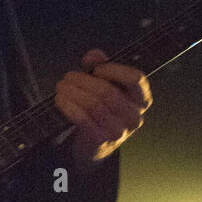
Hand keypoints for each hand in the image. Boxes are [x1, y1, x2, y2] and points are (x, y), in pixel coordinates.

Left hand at [54, 48, 151, 164]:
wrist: (95, 144)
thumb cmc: (103, 110)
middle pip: (108, 91)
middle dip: (83, 81)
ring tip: (61, 86)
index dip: (114, 70)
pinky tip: (60, 100)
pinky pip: (83, 118)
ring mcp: (119, 131)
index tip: (96, 69)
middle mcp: (134, 117)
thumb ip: (102, 66)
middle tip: (68, 77)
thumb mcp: (107, 85)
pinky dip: (69, 106)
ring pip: (93, 104)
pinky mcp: (101, 141)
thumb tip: (93, 57)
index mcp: (141, 100)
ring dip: (73, 92)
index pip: (136, 79)